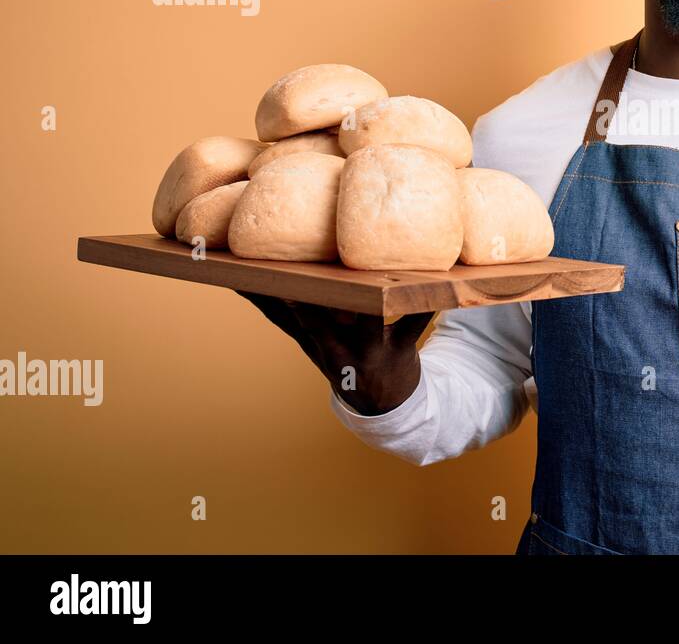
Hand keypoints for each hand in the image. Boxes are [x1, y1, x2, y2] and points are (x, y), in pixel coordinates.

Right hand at [235, 291, 432, 415]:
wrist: (385, 403)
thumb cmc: (342, 356)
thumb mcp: (308, 342)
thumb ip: (279, 313)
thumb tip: (239, 282)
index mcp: (312, 342)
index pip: (281, 320)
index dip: (263, 299)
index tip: (244, 275)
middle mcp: (336, 348)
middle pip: (315, 324)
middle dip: (303, 304)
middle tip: (292, 279)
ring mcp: (368, 351)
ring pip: (366, 322)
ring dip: (368, 304)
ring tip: (371, 279)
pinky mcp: (400, 349)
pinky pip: (415, 324)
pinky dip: (426, 307)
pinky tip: (438, 290)